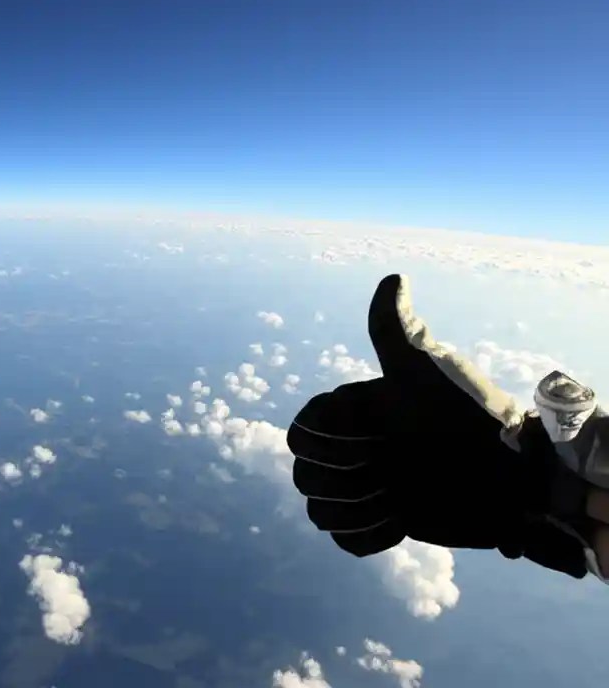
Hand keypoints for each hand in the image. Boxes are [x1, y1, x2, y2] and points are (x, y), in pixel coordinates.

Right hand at [287, 274, 589, 577]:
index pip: (302, 433)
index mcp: (353, 414)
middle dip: (338, 480)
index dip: (327, 441)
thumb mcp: (430, 373)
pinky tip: (398, 523)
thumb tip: (394, 278)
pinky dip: (364, 535)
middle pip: (303, 475)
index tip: (369, 437)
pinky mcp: (384, 522)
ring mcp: (367, 487)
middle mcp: (354, 450)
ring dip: (351, 510)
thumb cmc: (472, 413)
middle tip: (381, 472)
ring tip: (391, 500)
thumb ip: (399, 331)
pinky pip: (345, 539)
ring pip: (319, 511)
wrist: (516, 471)